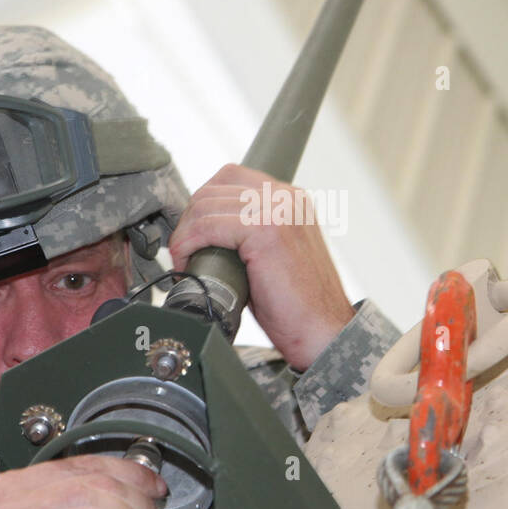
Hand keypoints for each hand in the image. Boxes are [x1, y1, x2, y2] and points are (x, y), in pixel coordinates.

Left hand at [167, 163, 355, 370]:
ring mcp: (278, 209)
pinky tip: (188, 262)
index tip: (193, 235)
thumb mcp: (273, 256)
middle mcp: (286, 197)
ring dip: (185, 233)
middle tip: (183, 251)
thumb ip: (247, 234)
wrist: (324, 331)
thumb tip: (205, 234)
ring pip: (207, 204)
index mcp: (290, 200)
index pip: (230, 178)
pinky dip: (189, 243)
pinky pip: (209, 225)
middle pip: (214, 187)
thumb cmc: (299, 305)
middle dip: (189, 219)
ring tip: (184, 260)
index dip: (203, 205)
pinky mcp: (266, 229)